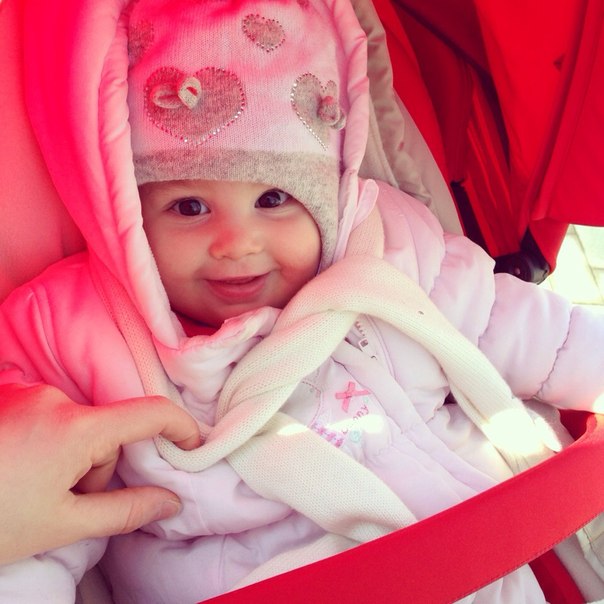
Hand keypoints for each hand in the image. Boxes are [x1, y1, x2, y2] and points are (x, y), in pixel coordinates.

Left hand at [0, 382, 200, 564]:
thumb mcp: (61, 525)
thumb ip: (125, 511)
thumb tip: (171, 502)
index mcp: (75, 429)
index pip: (148, 414)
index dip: (180, 426)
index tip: (195, 444)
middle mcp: (53, 399)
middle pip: (104, 431)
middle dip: (96, 468)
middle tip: (62, 503)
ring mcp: (26, 394)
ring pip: (76, 427)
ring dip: (69, 458)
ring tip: (32, 489)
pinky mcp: (6, 396)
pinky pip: (49, 416)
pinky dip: (47, 444)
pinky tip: (17, 470)